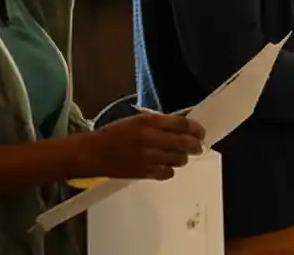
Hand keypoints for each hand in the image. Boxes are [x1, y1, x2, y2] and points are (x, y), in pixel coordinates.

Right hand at [80, 112, 204, 180]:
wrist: (92, 153)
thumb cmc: (114, 134)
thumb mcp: (136, 120)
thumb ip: (159, 123)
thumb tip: (182, 126)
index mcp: (149, 122)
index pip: (182, 124)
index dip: (196, 128)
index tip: (201, 132)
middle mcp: (151, 138)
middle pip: (184, 143)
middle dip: (196, 145)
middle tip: (199, 147)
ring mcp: (148, 157)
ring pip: (178, 159)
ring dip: (183, 158)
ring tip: (181, 156)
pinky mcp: (143, 172)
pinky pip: (167, 173)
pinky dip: (170, 170)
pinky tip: (166, 166)